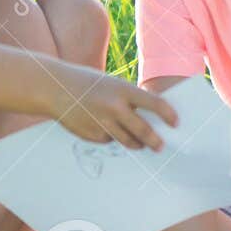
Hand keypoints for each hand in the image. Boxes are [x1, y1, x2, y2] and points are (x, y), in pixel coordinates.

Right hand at [51, 69, 177, 149]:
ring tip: (141, 144)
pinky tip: (105, 129)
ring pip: (127, 141)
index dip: (168, 115)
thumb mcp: (112, 84)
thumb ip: (129, 99)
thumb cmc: (89, 84)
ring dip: (137, 144)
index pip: (154, 104)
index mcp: (122, 90)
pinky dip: (112, 137)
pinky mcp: (91, 134)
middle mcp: (114, 107)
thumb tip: (150, 119)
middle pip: (143, 130)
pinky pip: (109, 140)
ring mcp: (102, 122)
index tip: (176, 123)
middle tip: (161, 146)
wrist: (55, 87)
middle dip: (155, 141)